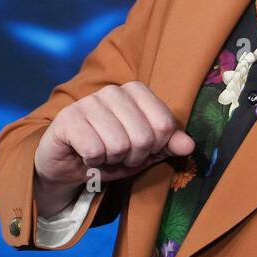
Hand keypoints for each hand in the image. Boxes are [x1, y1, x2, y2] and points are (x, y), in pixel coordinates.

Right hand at [33, 81, 193, 213]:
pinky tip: (85, 155)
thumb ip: (168, 145)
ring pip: (119, 145)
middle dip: (134, 157)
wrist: (69, 165)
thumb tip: (189, 144)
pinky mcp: (67, 118)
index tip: (141, 149)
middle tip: (119, 156)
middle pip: (144, 137)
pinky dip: (93, 162)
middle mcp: (112, 91)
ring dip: (112, 160)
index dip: (156, 147)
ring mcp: (88, 102)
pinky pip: (95, 150)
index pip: (165, 124)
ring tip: (102, 155)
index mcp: (136, 92)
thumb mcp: (145, 152)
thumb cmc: (110, 154)